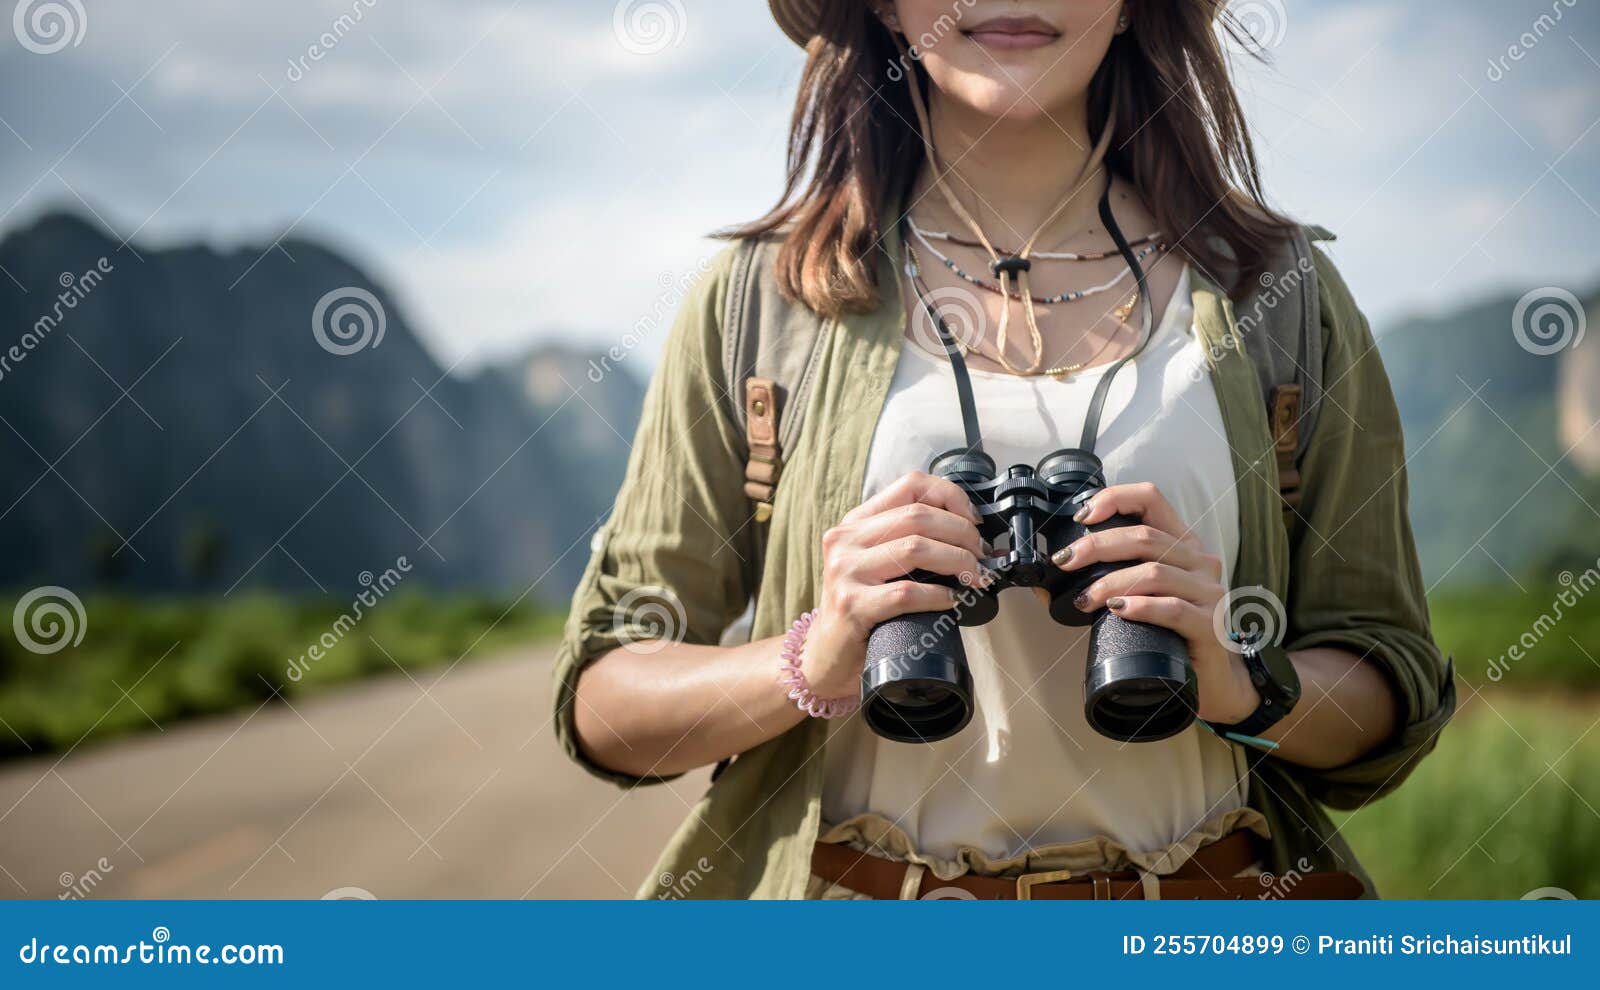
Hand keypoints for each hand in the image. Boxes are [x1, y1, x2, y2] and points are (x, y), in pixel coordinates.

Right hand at [801, 471, 985, 698]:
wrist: (826, 656)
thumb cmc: (861, 608)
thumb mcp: (875, 563)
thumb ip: (907, 541)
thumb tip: (972, 536)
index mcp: (856, 522)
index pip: (911, 484)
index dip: (951, 496)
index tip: (973, 521)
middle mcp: (846, 539)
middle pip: (918, 516)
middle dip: (963, 534)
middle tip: (981, 556)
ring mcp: (845, 571)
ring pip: (915, 549)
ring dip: (957, 562)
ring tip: (974, 577)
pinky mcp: (851, 605)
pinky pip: (906, 592)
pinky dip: (938, 595)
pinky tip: (951, 600)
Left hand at [1053, 482, 1259, 724]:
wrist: (1210, 679)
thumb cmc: (1169, 633)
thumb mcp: (1141, 596)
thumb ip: (1106, 580)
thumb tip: (1043, 585)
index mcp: (1181, 544)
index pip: (1151, 498)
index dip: (1114, 498)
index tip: (1081, 517)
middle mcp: (1199, 561)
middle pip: (1145, 537)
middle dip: (1097, 546)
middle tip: (1065, 562)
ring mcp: (1209, 592)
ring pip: (1155, 573)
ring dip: (1111, 583)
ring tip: (1084, 600)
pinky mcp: (1210, 625)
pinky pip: (1172, 608)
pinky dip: (1141, 607)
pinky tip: (1118, 611)